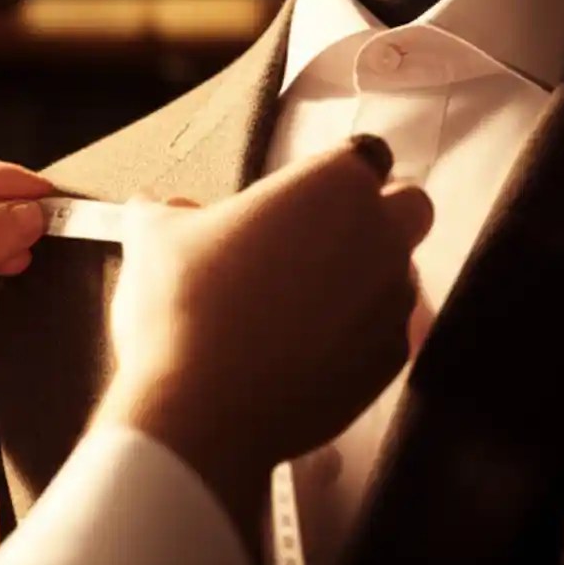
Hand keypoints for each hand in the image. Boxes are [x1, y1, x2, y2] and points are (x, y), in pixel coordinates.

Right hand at [94, 136, 432, 531]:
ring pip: (397, 274)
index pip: (366, 155)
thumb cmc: (183, 306)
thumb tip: (167, 209)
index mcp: (332, 185)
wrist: (202, 409)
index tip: (301, 196)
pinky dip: (354, 335)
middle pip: (409, 207)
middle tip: (315, 240)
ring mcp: (391, 302)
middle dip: (376, 217)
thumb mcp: (155, 237)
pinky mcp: (389, 361)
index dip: (335, 173)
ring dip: (362, 279)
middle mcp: (380, 236)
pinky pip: (384, 333)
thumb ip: (169, 211)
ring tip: (296, 306)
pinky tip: (302, 350)